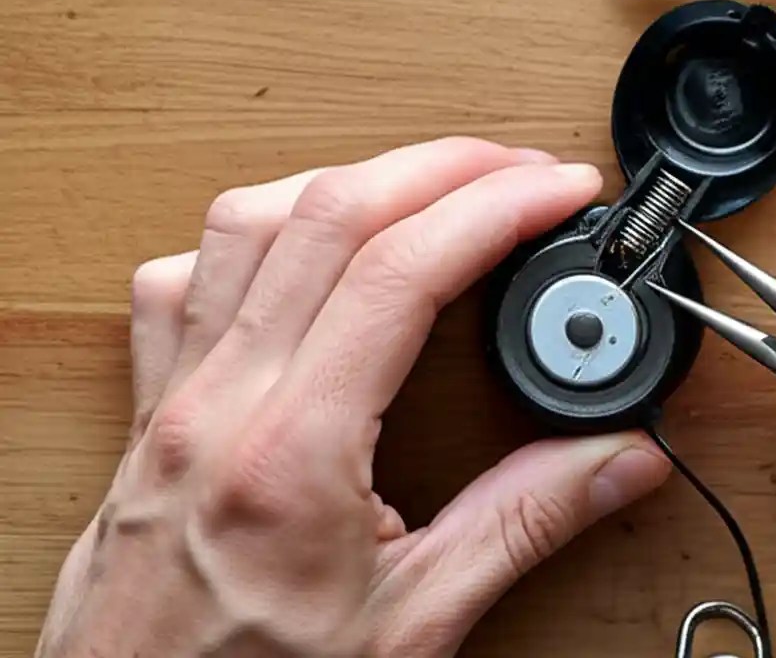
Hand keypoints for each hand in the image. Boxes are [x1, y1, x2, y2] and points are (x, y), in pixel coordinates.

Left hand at [37, 138, 670, 656]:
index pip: (400, 271)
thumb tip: (620, 459)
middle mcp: (220, 404)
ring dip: (350, 180)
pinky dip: (256, 233)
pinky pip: (183, 277)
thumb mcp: (415, 623)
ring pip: (246, 221)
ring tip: (429, 186)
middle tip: (520, 169)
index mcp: (291, 453)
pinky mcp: (154, 409)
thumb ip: (526, 526)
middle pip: (327, 213)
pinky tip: (304, 251)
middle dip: (442, 166)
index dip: (494, 207)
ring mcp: (175, 398)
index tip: (558, 191)